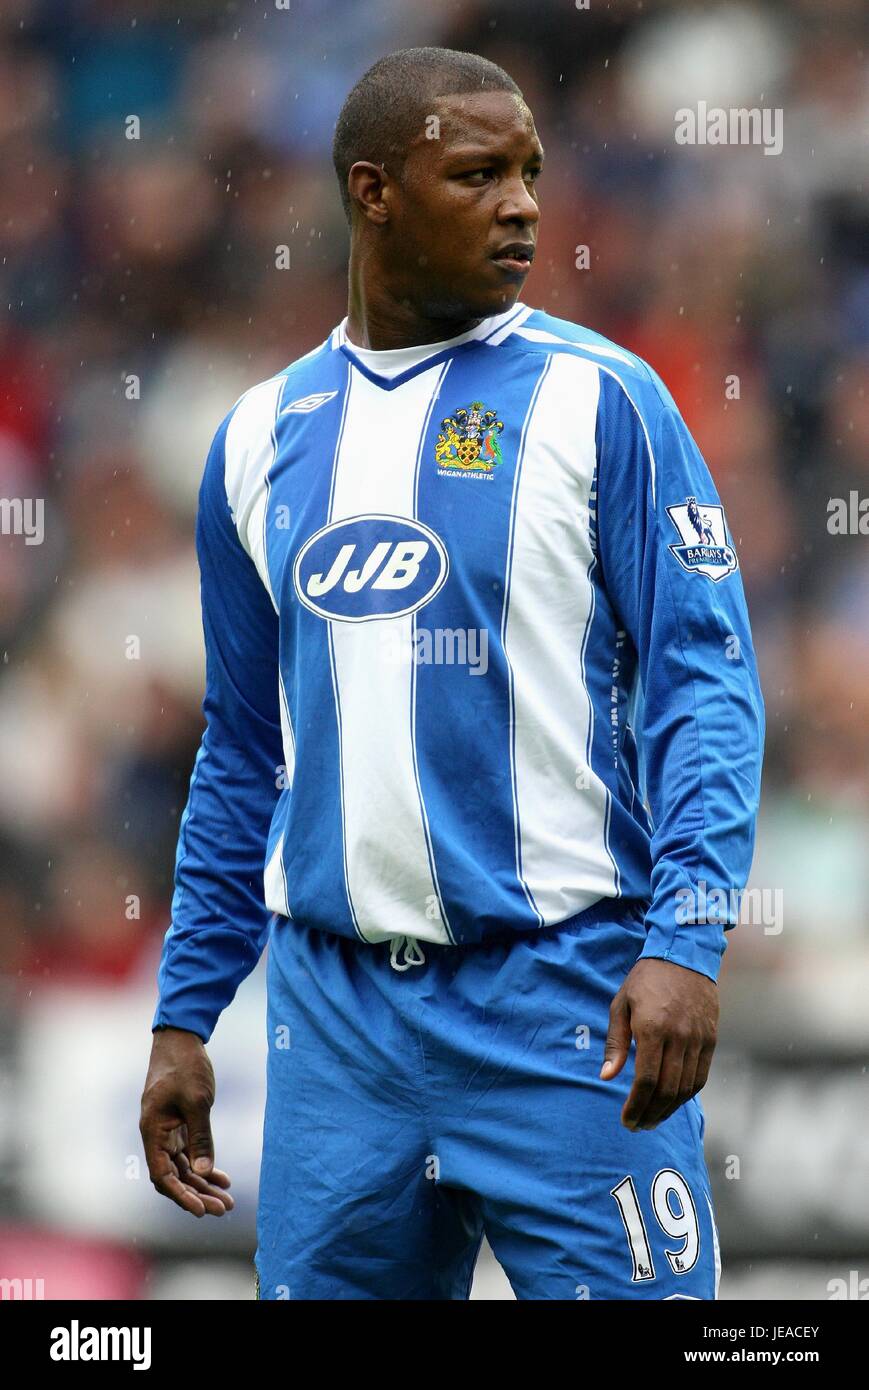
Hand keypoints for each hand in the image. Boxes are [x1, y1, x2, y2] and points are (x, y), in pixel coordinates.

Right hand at [139, 1027, 233, 1217]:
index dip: (180, 1196)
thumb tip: (202, 1172)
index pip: (163, 1175)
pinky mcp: (178, 1125)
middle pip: (174, 1176)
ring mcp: (167, 1131)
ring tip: (226, 1201)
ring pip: (183, 1167)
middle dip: (197, 1195)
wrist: (181, 1039)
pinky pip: (189, 1154)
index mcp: (153, 1131)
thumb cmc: (185, 1066)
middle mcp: (156, 1135)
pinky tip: (222, 1178)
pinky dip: (204, 1166)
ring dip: (202, 1184)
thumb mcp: (197, 1101)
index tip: (200, 1210)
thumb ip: (200, 1137)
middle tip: (223, 1209)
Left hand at [600, 958, 717, 1130]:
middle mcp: (678, 1037)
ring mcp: (698, 1039)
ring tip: (653, 1119)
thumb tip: (607, 1076)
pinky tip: (673, 1101)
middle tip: (638, 1126)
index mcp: (652, 1028)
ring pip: (686, 1087)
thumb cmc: (645, 979)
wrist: (684, 955)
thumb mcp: (621, 1005)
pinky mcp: (711, 1039)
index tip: (626, 1120)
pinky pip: (701, 1076)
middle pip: (667, 1090)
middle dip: (651, 1114)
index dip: (636, 1105)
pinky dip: (687, 1094)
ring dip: (669, 1110)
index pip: (646, 1080)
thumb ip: (615, 1043)